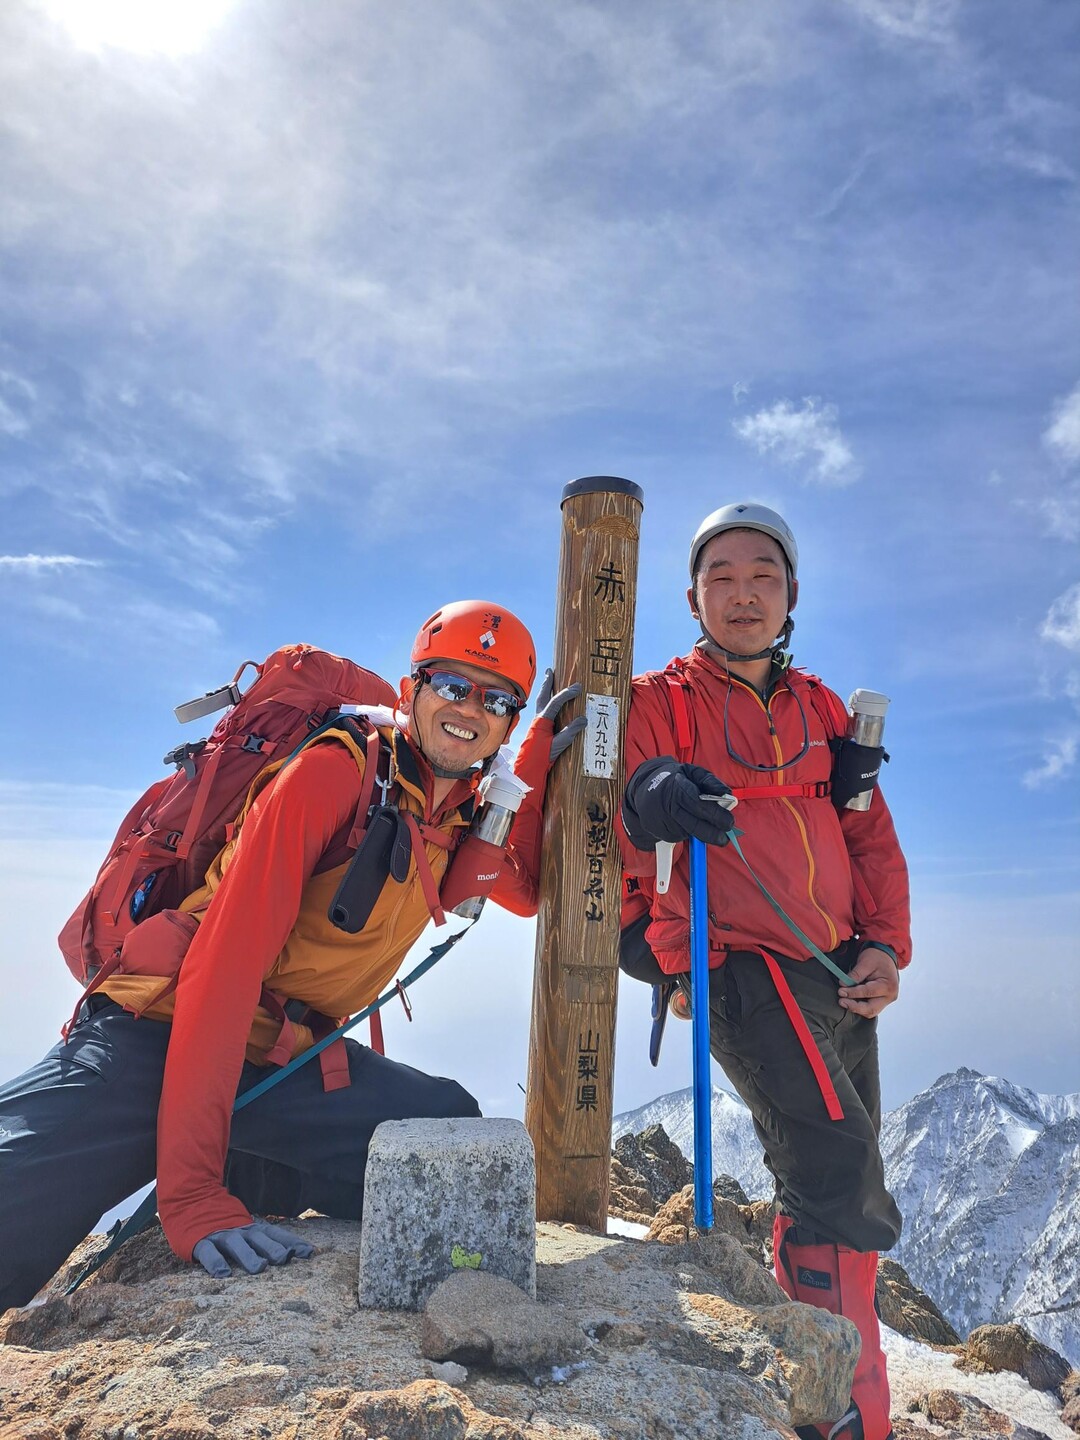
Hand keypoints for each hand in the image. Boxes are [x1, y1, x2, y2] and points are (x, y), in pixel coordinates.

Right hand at [193, 1220, 314, 1278]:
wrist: (192, 1203)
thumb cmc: (227, 1226)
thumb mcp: (248, 1231)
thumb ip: (267, 1241)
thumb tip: (294, 1254)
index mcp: (253, 1228)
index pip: (276, 1234)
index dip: (291, 1242)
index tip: (308, 1253)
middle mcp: (240, 1231)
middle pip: (258, 1239)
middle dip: (272, 1248)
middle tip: (284, 1259)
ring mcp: (220, 1235)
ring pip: (236, 1245)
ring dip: (248, 1255)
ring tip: (259, 1268)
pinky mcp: (200, 1242)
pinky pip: (208, 1252)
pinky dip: (215, 1262)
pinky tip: (223, 1274)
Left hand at [534, 668, 584, 763]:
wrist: (527, 769)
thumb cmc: (541, 758)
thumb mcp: (557, 745)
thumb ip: (569, 732)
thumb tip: (584, 719)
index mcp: (542, 721)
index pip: (555, 702)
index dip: (567, 693)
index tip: (578, 687)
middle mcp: (537, 719)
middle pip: (543, 696)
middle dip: (547, 683)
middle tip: (551, 671)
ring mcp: (536, 723)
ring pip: (541, 702)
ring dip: (546, 691)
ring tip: (549, 681)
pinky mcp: (537, 729)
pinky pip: (542, 710)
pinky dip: (546, 702)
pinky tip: (549, 703)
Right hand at [623, 756, 736, 848]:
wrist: (645, 788)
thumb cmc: (674, 779)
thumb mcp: (691, 772)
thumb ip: (710, 781)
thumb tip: (726, 793)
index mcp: (677, 787)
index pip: (699, 804)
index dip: (715, 814)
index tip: (729, 822)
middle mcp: (668, 805)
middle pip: (694, 826)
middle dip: (713, 834)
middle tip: (724, 838)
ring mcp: (661, 820)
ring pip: (688, 833)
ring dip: (701, 833)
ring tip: (705, 825)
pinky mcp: (657, 831)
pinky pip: (678, 837)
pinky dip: (687, 833)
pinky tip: (685, 823)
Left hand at [837, 945, 898, 1017]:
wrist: (886, 957)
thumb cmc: (877, 958)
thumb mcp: (866, 962)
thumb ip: (856, 974)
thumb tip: (843, 984)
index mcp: (888, 985)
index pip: (868, 992)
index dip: (853, 993)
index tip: (841, 991)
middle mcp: (890, 996)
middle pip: (871, 1009)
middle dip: (855, 1007)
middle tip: (842, 1002)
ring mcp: (886, 1000)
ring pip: (870, 1012)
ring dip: (856, 1009)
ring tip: (844, 1002)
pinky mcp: (881, 1002)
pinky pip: (870, 1008)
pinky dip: (860, 1007)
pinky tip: (850, 1002)